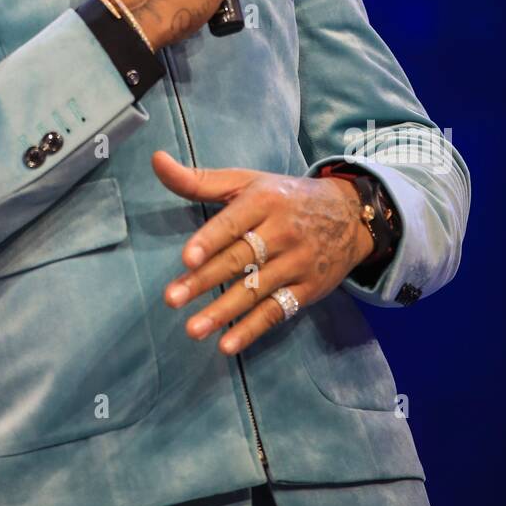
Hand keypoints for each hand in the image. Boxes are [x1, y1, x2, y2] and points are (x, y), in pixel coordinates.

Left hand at [152, 150, 375, 356]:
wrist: (349, 215)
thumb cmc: (284, 197)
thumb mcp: (247, 182)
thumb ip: (199, 179)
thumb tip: (156, 161)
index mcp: (264, 200)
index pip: (233, 223)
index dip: (210, 240)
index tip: (187, 259)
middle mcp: (283, 232)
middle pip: (240, 259)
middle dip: (204, 281)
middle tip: (172, 299)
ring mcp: (298, 263)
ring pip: (256, 290)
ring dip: (223, 312)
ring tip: (192, 329)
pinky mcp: (308, 290)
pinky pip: (277, 311)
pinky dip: (252, 330)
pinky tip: (227, 344)